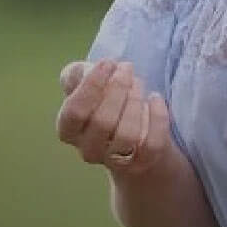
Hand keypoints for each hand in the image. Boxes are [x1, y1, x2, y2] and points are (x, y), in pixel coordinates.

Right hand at [56, 58, 173, 175]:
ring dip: (135, 102)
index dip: (91, 85)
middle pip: (103, 122)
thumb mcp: (83, 81)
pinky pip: (152, 143)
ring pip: (127, 135)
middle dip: (118, 89)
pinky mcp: (141, 164)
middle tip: (127, 68)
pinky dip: (157, 118)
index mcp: (68, 130)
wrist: (129, 127)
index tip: (107, 63)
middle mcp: (87, 149)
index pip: (75, 112)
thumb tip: (89, 72)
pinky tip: (155, 98)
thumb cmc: (100, 99)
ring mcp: (114, 161)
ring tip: (138, 83)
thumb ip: (78, 73)